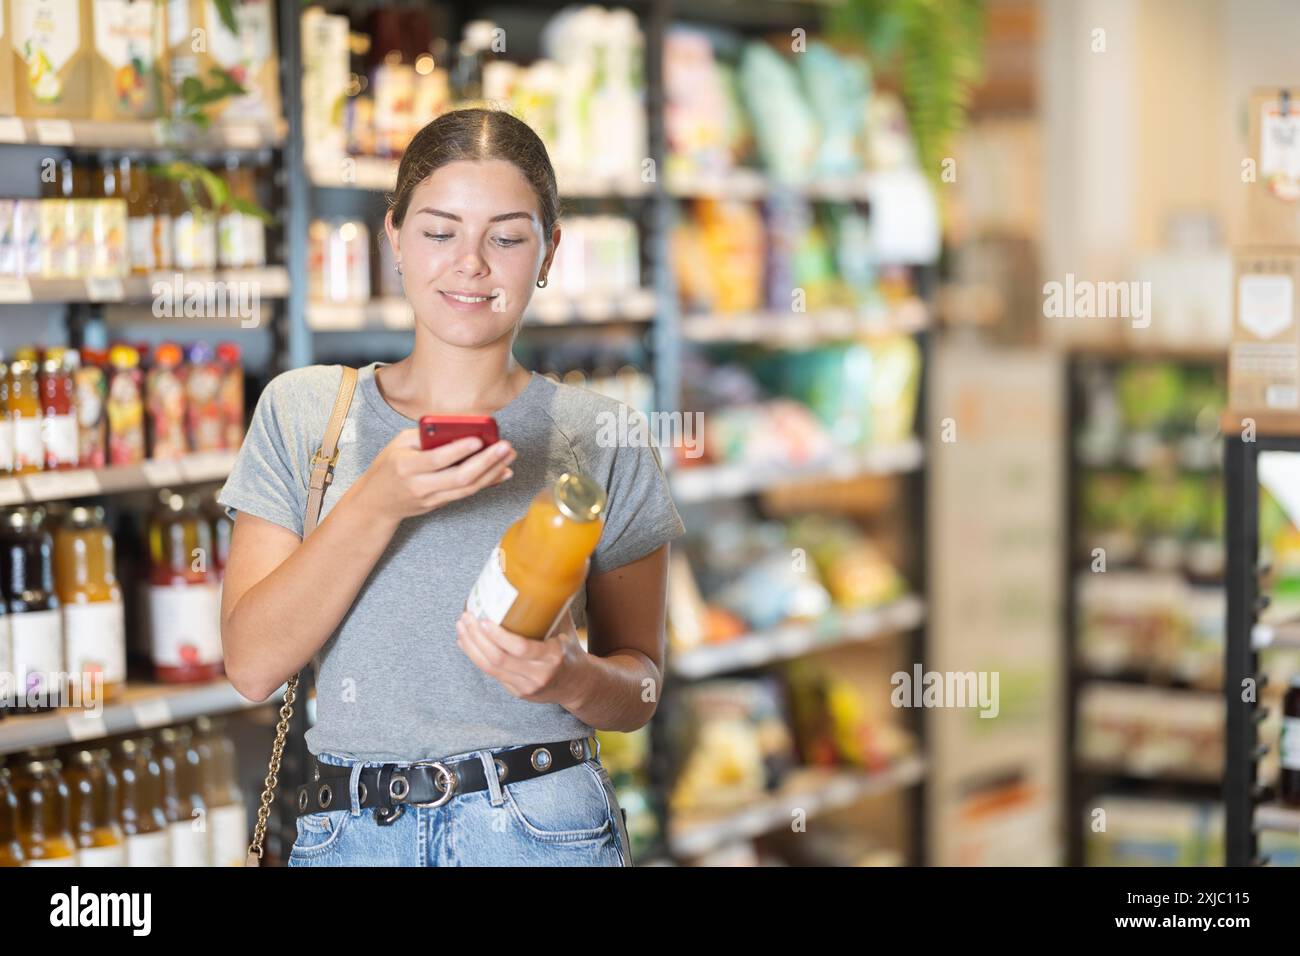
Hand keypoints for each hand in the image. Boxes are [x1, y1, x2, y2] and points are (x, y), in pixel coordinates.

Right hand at [353, 430, 516, 524]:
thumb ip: (426, 436)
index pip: (436, 459)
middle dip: (486, 462)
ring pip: (467, 489)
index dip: (459, 450)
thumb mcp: (398, 444)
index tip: (479, 439)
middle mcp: (419, 485)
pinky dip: (486, 483)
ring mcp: (430, 499)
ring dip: (492, 473)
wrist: (376, 503)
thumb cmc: (389, 466)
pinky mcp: (439, 505)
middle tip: (506, 447)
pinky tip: (502, 471)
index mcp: (406, 466)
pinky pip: (466, 494)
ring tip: (509, 457)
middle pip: (459, 477)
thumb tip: (459, 428)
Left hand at [455, 607, 589, 707]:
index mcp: (553, 656)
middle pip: (499, 658)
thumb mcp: (567, 630)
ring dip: (471, 647)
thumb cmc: (570, 651)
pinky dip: (476, 656)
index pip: (521, 648)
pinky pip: (491, 674)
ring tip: (462, 627)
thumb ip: (553, 607)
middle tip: (466, 618)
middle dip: (477, 638)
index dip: (499, 636)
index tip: (484, 620)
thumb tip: (543, 575)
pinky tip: (466, 642)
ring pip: (490, 668)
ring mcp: (525, 686)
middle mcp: (538, 674)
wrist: (577, 686)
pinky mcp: (516, 691)